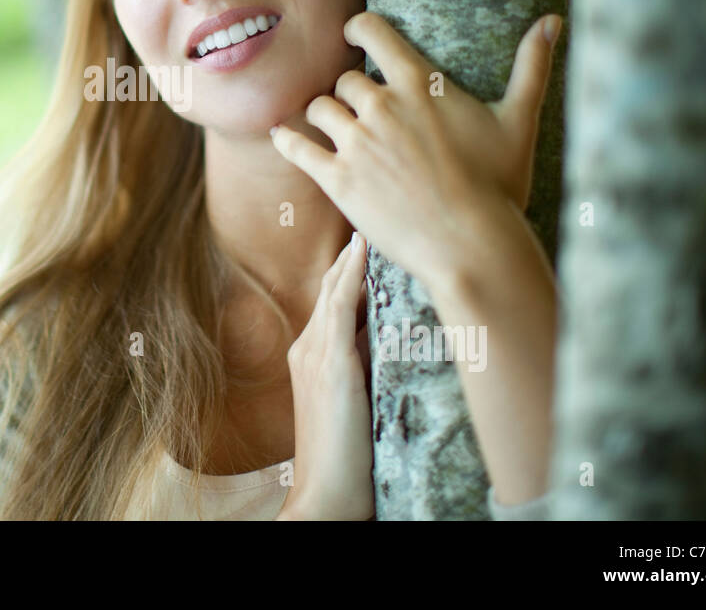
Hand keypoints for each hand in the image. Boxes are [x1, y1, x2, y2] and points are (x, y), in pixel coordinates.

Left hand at [269, 11, 560, 289]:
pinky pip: (298, 147)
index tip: (353, 34)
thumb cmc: (497, 185)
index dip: (357, 28)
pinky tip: (284, 135)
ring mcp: (356, 142)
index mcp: (418, 83)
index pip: (371, 32)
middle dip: (351, 93)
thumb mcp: (518, 121)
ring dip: (324, 116)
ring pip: (319, 109)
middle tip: (361, 110)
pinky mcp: (337, 179)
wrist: (469, 245)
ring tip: (331, 128)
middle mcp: (380, 105)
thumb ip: (532, 67)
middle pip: (344, 80)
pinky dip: (288, 139)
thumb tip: (554, 20)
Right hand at [276, 233, 373, 520]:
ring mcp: (315, 353)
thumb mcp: (358, 405)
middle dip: (354, 252)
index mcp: (313, 356)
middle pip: (335, 286)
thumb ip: (368, 371)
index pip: (337, 300)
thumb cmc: (347, 461)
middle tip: (376, 209)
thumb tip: (397, 341)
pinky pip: (340, 307)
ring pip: (338, 289)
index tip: (376, 236)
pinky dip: (351, 275)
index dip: (353, 268)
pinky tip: (363, 249)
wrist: (324, 497)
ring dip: (355, 253)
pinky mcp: (330, 365)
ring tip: (373, 214)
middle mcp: (309, 347)